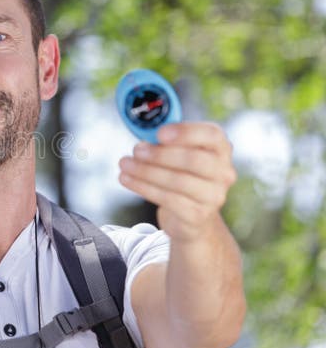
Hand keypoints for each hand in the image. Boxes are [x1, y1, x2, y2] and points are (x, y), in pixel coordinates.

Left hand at [118, 122, 236, 241]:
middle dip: (160, 154)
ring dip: (146, 171)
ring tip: (124, 164)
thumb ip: (165, 142)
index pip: (211, 135)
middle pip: (193, 160)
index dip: (185, 132)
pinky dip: (143, 187)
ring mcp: (213, 196)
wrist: (192, 216)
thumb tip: (144, 137)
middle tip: (136, 150)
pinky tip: (126, 179)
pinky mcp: (198, 215)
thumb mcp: (178, 153)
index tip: (159, 133)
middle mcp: (223, 172)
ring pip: (178, 181)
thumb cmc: (181, 174)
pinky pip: (168, 199)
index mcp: (220, 148)